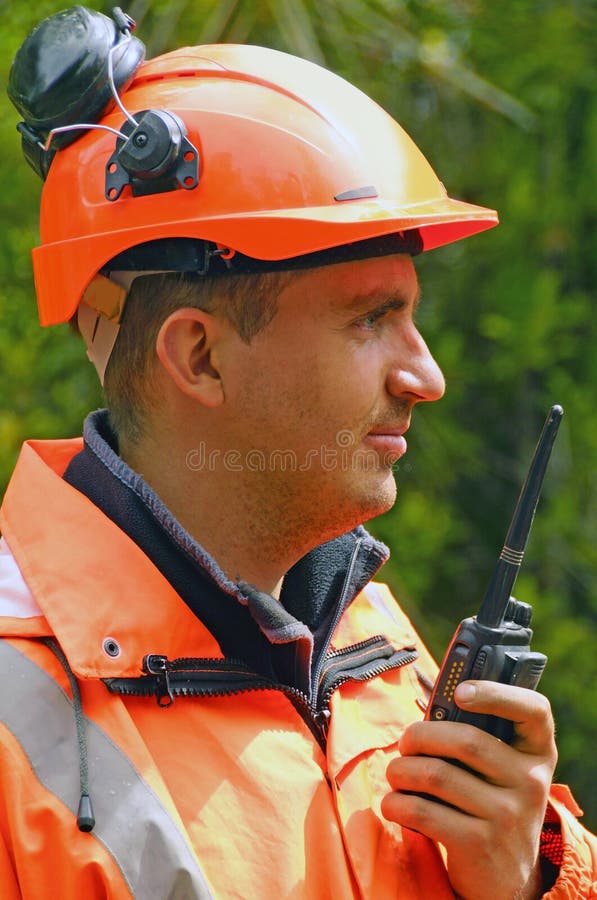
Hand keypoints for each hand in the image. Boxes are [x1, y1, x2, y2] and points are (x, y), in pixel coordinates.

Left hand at [381, 680, 557, 899]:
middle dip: (419, 736)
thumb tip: (422, 700)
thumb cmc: (489, 803)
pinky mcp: (480, 844)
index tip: (459, 692)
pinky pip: (422, 811)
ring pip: (436, 774)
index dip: (495, 694)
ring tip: (396, 775)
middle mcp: (531, 782)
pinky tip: (394, 804)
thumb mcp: (499, 771)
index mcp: (537, 752)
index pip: (534, 710)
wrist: (507, 879)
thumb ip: (474, 735)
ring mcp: (509, 815)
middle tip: (405, 744)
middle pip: (465, 740)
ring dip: (401, 771)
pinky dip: (396, 803)